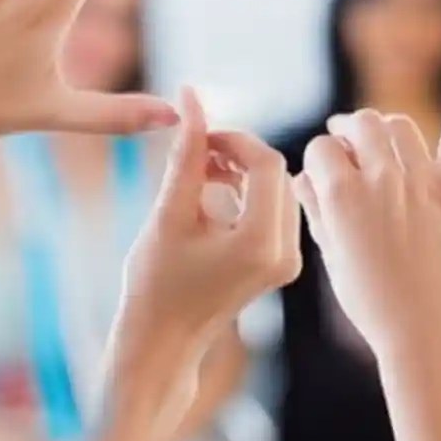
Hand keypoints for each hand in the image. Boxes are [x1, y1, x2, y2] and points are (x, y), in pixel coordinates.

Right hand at [123, 87, 300, 344]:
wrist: (160, 344)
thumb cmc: (153, 284)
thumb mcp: (168, 212)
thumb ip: (185, 154)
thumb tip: (192, 96)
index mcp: (261, 243)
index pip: (266, 162)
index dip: (233, 139)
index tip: (197, 136)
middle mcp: (286, 253)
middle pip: (276, 172)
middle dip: (236, 153)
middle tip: (194, 151)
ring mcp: (287, 261)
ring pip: (276, 188)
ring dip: (240, 171)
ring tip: (196, 172)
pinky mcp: (281, 264)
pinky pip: (273, 209)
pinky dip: (245, 193)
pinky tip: (209, 194)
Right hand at [295, 59, 440, 360]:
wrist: (422, 332)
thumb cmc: (370, 301)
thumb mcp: (331, 255)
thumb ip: (317, 209)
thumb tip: (303, 176)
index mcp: (340, 195)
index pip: (322, 149)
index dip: (321, 161)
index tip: (324, 174)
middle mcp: (380, 179)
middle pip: (361, 127)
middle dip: (349, 132)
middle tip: (347, 143)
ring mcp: (419, 182)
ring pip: (400, 126)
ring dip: (386, 127)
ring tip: (380, 136)